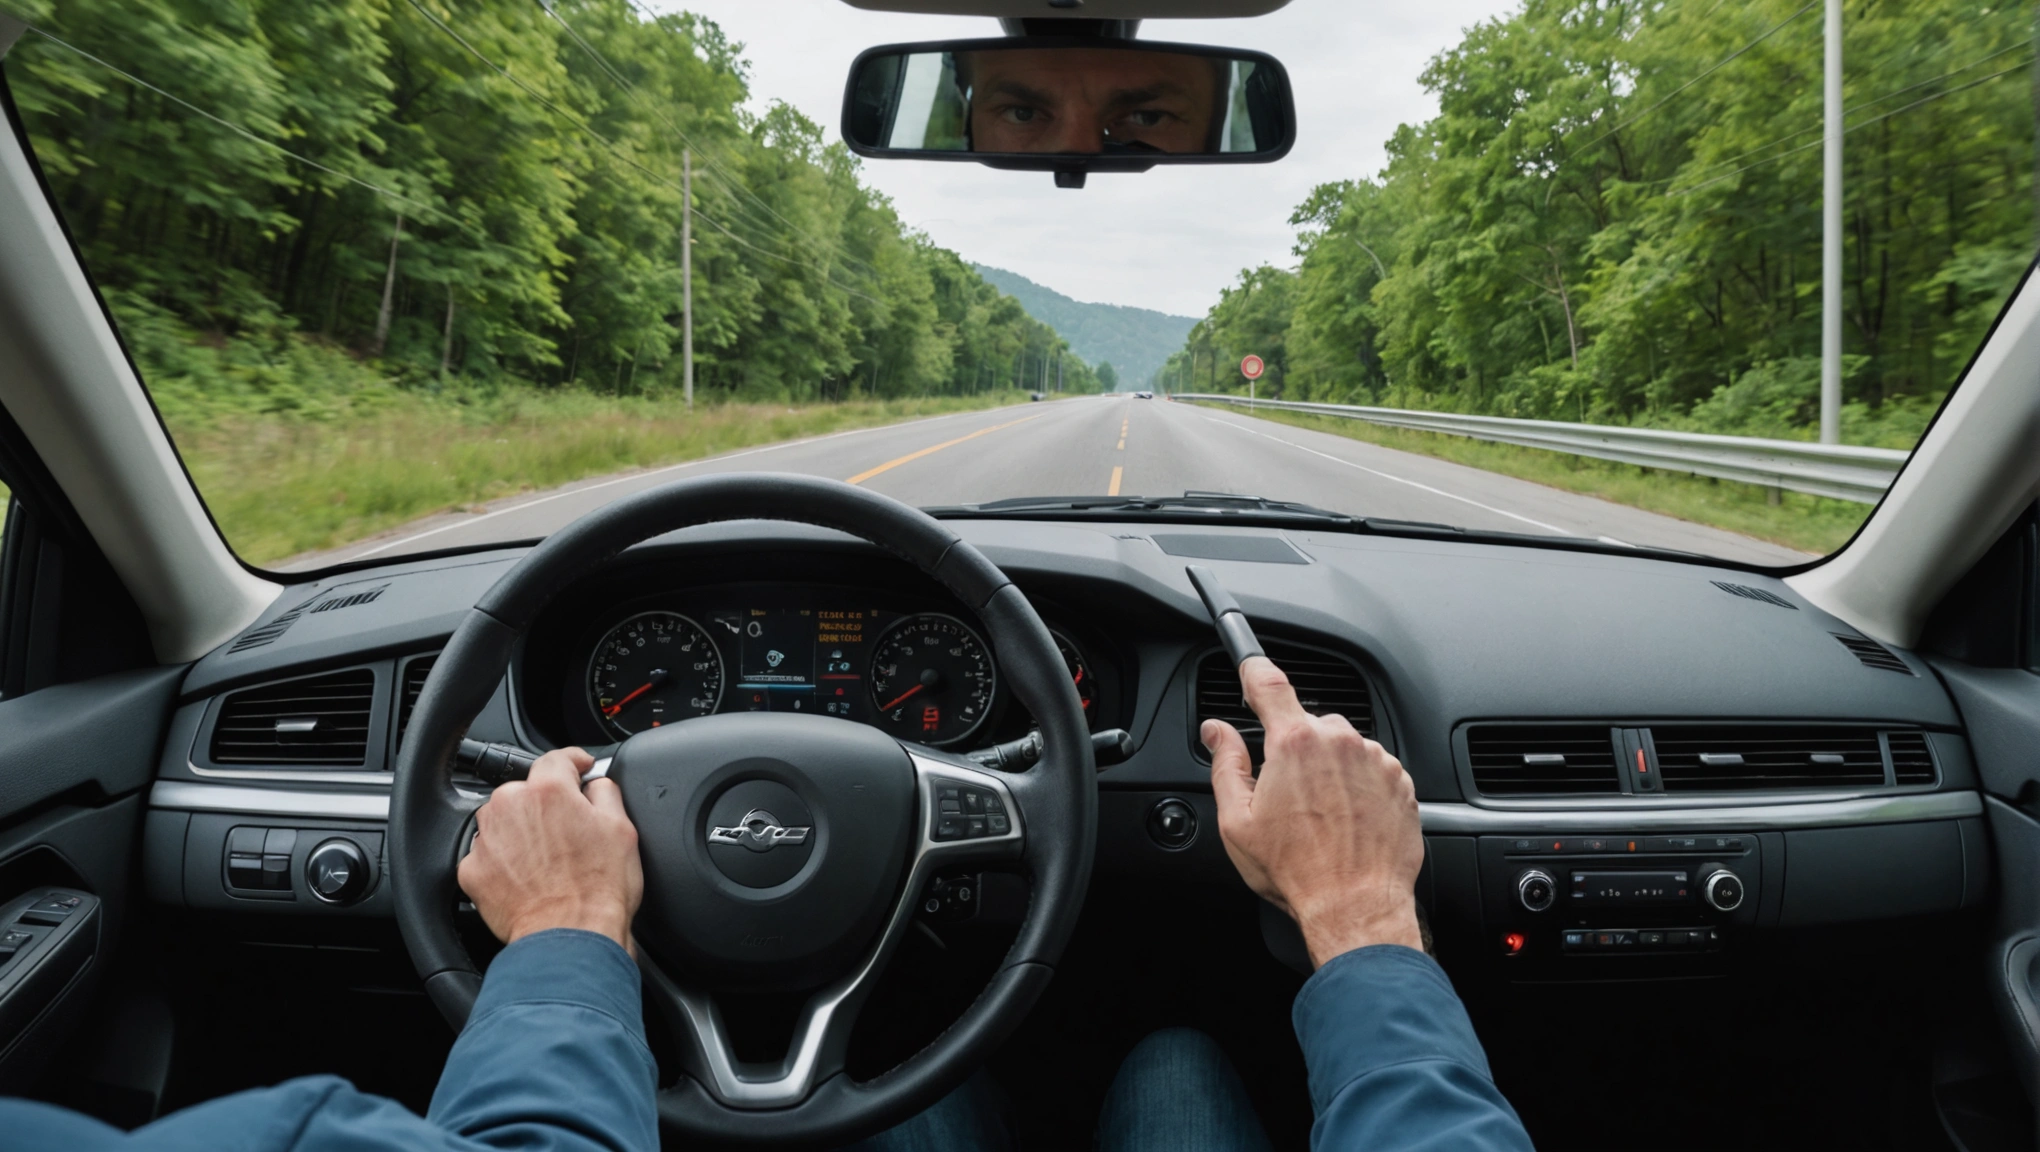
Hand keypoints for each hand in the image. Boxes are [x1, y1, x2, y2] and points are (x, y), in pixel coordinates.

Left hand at [458, 747, 643, 954]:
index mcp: (548, 791)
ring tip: (549, 860)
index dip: (574, 761)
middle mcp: (510, 807)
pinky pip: (488, 854)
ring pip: (504, 821)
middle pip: (526, 791)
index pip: (558, 759)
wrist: (568, 937)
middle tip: (569, 832)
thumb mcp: (622, 829)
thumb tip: (596, 784)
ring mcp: (487, 840)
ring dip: (522, 831)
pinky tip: (529, 878)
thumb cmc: (597, 890)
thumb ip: (605, 792)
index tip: (579, 767)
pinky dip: (504, 861)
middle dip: (546, 805)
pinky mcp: (473, 871)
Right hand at [1204, 656, 1423, 966]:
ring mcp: (1374, 760)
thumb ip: (1225, 765)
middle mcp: (1339, 742)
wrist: (1355, 905)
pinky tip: (1345, 821)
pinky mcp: (1400, 781)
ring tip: (1320, 817)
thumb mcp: (1238, 821)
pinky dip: (1357, 785)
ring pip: (1342, 747)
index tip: (1249, 669)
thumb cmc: (1298, 871)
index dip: (1254, 672)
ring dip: (1329, 768)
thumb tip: (1216, 734)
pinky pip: (1371, 768)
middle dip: (1293, 749)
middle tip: (1285, 795)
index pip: (1269, 684)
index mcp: (1294, 744)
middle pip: (1307, 724)